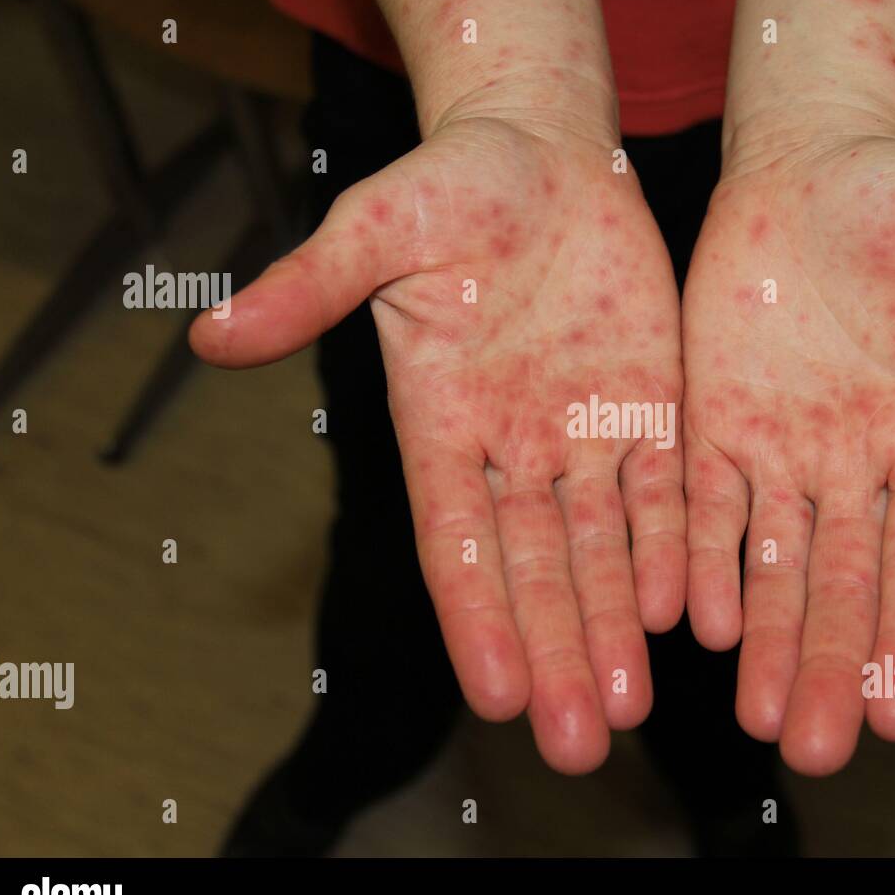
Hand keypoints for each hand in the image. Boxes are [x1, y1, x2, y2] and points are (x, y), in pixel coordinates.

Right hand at [190, 118, 684, 773]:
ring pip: (603, 549)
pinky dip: (671, 549)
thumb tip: (207, 337)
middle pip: (537, 570)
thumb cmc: (451, 186)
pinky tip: (687, 612)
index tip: (494, 695)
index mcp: (439, 425)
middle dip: (555, 652)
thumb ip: (308, 288)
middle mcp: (514, 449)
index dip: (477, 617)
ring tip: (630, 705)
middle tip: (576, 741)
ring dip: (615, 626)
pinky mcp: (649, 406)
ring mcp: (584, 434)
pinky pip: (661, 489)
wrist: (544, 153)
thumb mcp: (376, 228)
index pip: (458, 542)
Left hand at [681, 131, 894, 774]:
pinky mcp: (715, 421)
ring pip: (771, 563)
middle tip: (817, 748)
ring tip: (758, 716)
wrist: (811, 170)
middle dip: (830, 663)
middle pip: (841, 583)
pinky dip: (700, 560)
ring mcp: (780, 446)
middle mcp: (852, 462)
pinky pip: (706, 504)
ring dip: (765, 639)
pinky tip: (698, 621)